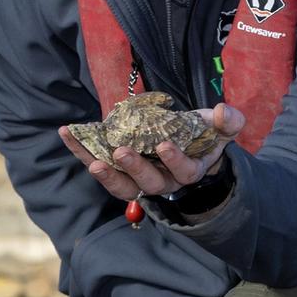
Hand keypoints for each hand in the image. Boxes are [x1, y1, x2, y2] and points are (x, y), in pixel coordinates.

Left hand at [58, 103, 245, 203]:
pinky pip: (98, 164)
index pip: (183, 172)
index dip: (174, 160)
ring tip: (90, 160)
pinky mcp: (117, 169)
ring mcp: (137, 178)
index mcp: (188, 172)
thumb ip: (228, 121)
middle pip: (147, 184)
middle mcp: (162, 181)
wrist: (187, 143)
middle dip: (134, 169)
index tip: (165, 145)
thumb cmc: (206, 135)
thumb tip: (220, 112)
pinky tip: (68, 134)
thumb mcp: (222, 127)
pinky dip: (82, 152)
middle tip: (120, 152)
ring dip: (104, 173)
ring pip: (120, 185)